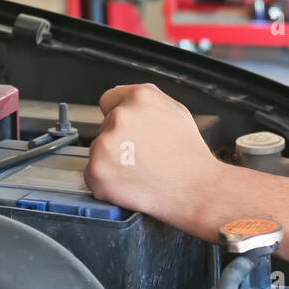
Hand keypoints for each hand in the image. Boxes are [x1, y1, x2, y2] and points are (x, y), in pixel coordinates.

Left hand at [85, 83, 221, 225]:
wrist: (196, 190)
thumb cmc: (190, 157)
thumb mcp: (176, 111)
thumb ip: (148, 101)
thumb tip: (126, 99)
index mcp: (140, 97)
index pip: (109, 100)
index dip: (118, 115)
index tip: (127, 131)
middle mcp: (120, 116)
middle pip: (105, 126)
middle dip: (118, 140)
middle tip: (141, 156)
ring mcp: (106, 143)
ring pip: (98, 150)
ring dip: (111, 161)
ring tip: (139, 171)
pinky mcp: (97, 169)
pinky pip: (92, 174)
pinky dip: (106, 181)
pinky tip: (130, 183)